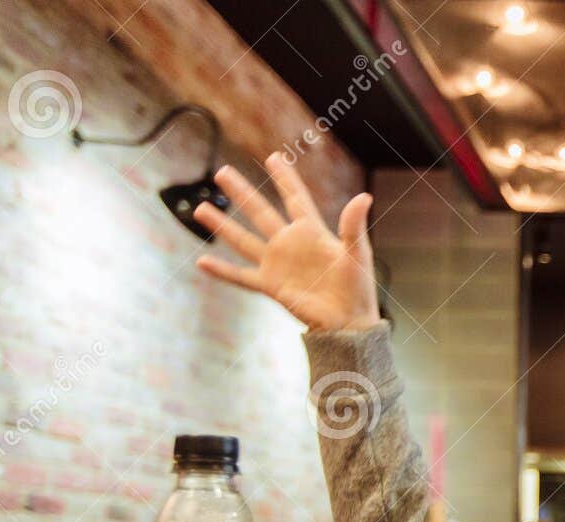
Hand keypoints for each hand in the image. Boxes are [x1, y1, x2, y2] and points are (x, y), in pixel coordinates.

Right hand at [194, 153, 380, 331]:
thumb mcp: (358, 254)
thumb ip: (353, 226)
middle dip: (242, 192)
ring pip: (244, 240)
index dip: (284, 178)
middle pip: (261, 212)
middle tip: (222, 172)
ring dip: (222, 226)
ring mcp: (278, 265)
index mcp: (313, 233)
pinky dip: (222, 271)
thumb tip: (364, 197)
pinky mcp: (271, 286)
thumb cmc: (358, 288)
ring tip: (200, 209)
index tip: (272, 157)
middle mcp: (290, 245)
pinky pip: (241, 277)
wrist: (350, 322)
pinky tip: (202, 262)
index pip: (295, 198)